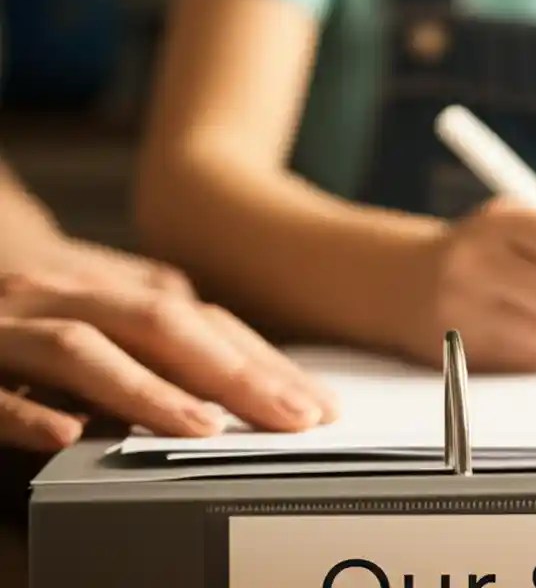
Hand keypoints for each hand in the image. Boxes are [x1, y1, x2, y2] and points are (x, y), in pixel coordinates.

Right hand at [0, 269, 338, 452]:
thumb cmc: (28, 316)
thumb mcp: (100, 314)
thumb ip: (162, 336)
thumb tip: (249, 370)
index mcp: (105, 291)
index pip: (198, 322)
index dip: (261, 362)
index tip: (316, 406)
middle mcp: (61, 297)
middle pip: (157, 326)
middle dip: (229, 374)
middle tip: (288, 418)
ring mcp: (6, 328)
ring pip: (79, 347)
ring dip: (145, 389)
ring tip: (202, 428)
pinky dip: (27, 410)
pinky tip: (68, 434)